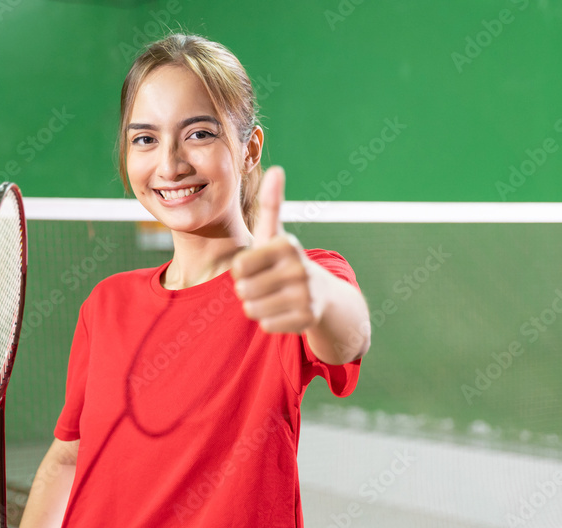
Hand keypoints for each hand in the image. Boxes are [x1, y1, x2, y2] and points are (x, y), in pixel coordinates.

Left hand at [231, 166, 324, 332]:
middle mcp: (299, 269)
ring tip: (272, 297)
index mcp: (287, 245)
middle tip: (265, 285)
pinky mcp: (307, 319)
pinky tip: (283, 311)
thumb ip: (271, 204)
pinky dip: (269, 321)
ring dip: (256, 307)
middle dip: (247, 290)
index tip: (258, 266)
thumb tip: (276, 169)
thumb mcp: (276, 234)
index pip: (238, 267)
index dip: (241, 270)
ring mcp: (306, 295)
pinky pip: (267, 325)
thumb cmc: (286, 261)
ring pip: (252, 310)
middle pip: (243, 290)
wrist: (323, 295)